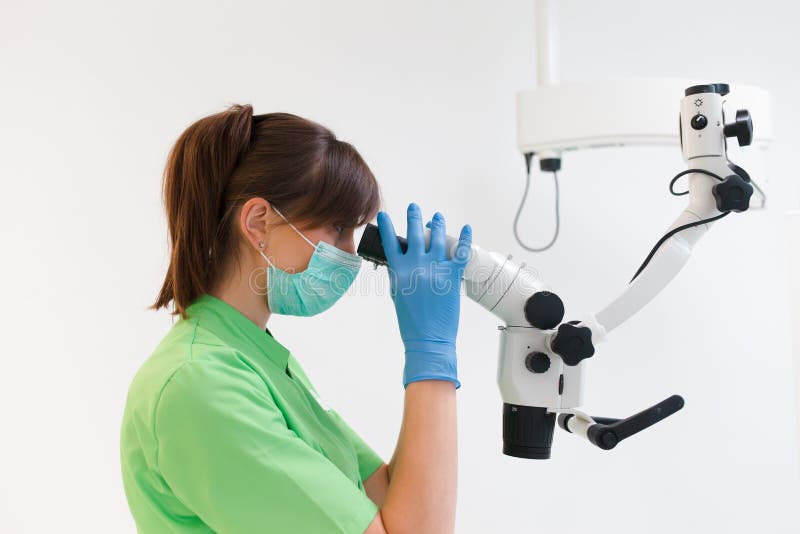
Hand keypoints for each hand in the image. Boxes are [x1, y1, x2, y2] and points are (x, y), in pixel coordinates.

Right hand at [377, 203, 471, 388]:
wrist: (427, 337)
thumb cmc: (411, 320)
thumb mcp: (397, 294)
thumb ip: (398, 274)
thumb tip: (399, 260)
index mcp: (399, 270)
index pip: (390, 241)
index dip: (387, 226)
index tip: (384, 215)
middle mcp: (416, 265)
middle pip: (415, 233)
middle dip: (414, 217)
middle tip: (414, 207)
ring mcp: (435, 268)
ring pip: (437, 237)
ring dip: (437, 224)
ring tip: (437, 216)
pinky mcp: (452, 275)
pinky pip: (460, 251)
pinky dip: (465, 238)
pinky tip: (466, 228)